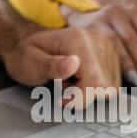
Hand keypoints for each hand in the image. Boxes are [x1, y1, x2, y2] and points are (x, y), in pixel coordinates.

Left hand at [0, 26, 121, 106]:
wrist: (26, 42)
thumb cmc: (25, 54)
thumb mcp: (30, 62)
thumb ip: (53, 65)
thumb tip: (74, 64)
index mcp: (78, 39)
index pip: (95, 82)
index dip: (79, 97)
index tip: (61, 98)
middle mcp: (98, 40)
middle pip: (104, 87)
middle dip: (82, 93)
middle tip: (61, 83)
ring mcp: (107, 47)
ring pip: (109, 88)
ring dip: (88, 90)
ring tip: (68, 79)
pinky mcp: (111, 56)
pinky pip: (111, 84)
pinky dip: (93, 87)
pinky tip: (77, 78)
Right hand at [60, 2, 136, 89]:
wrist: (82, 21)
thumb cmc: (113, 31)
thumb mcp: (134, 33)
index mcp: (134, 12)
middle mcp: (117, 11)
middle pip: (134, 40)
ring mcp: (100, 19)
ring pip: (116, 43)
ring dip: (128, 65)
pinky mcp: (85, 28)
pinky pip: (99, 47)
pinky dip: (109, 63)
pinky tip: (116, 75)